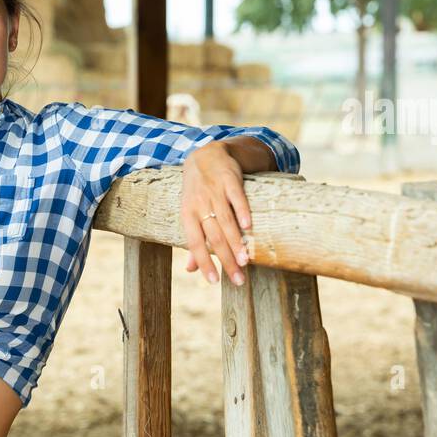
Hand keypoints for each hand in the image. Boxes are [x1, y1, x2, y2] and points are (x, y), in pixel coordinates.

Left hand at [180, 142, 252, 285]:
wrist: (206, 155)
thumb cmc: (198, 191)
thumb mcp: (190, 213)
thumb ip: (194, 241)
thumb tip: (190, 269)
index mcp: (188, 215)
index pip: (195, 243)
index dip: (203, 262)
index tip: (214, 281)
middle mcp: (200, 204)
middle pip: (213, 236)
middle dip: (226, 259)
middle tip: (238, 279)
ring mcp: (214, 191)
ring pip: (225, 221)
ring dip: (236, 242)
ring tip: (245, 261)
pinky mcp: (229, 180)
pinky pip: (236, 198)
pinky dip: (242, 211)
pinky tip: (249, 227)